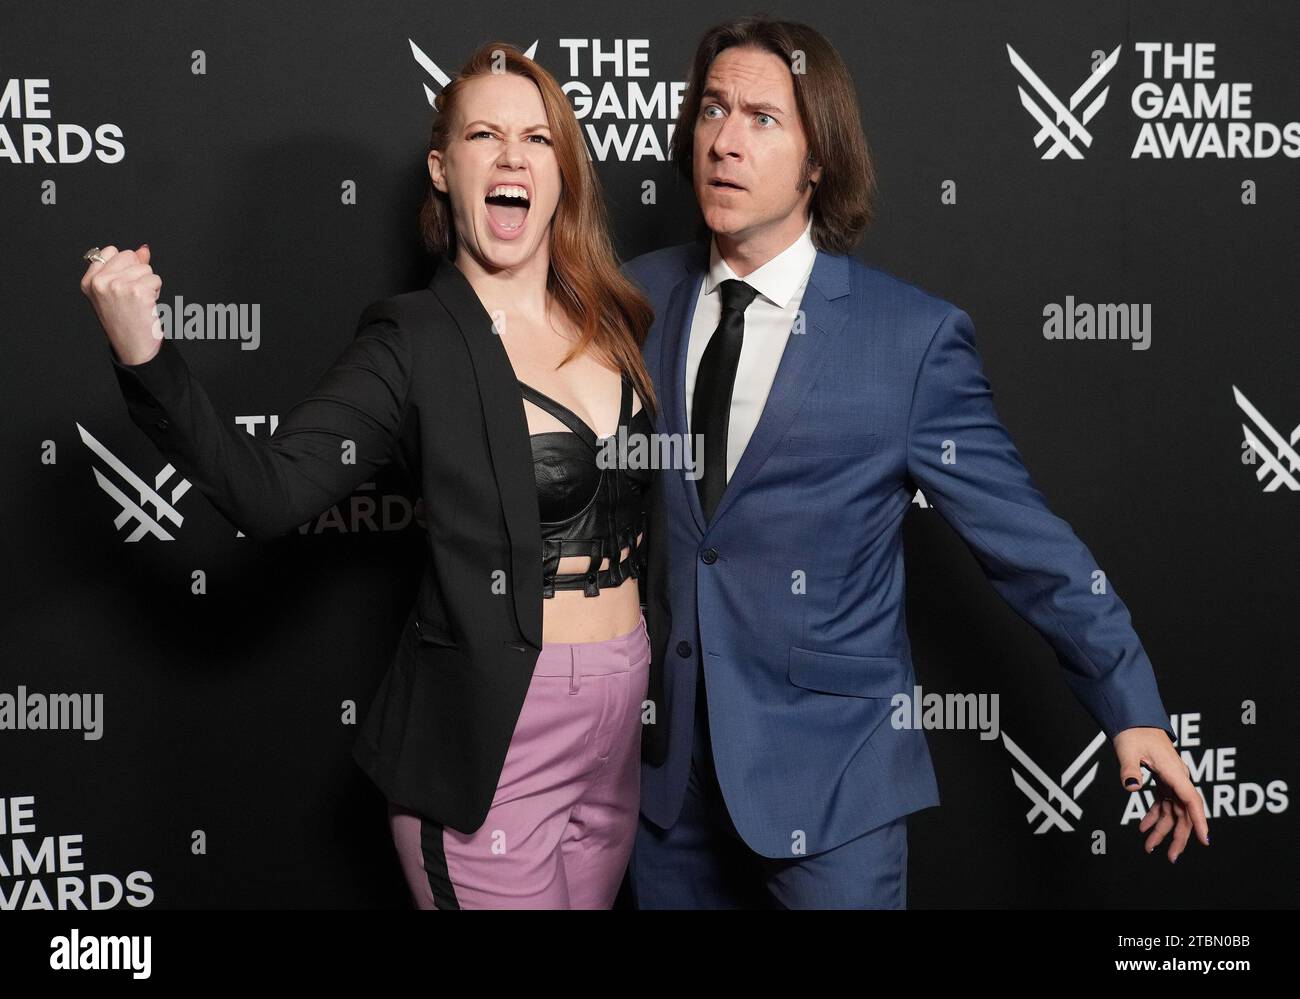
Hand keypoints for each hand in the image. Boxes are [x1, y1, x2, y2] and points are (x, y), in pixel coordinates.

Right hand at [80, 244, 163, 365]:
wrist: (133, 348)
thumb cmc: (124, 321)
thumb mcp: (115, 292)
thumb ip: (127, 267)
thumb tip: (144, 249)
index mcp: (89, 281)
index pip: (110, 251)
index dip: (124, 266)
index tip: (122, 285)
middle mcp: (99, 282)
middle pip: (129, 256)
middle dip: (137, 273)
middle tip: (133, 296)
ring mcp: (117, 285)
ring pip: (145, 268)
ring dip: (148, 283)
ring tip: (139, 302)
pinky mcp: (137, 291)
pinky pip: (155, 279)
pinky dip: (156, 291)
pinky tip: (147, 305)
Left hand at [1113, 726, 1209, 862]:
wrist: (1135, 720)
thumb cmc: (1133, 732)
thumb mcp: (1128, 750)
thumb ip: (1129, 769)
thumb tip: (1132, 786)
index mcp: (1174, 772)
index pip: (1192, 800)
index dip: (1200, 821)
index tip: (1205, 841)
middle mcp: (1178, 778)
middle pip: (1185, 813)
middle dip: (1179, 836)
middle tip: (1170, 857)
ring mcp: (1172, 780)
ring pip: (1174, 811)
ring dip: (1163, 830)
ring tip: (1149, 847)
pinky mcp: (1164, 781)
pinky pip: (1164, 804)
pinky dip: (1155, 816)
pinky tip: (1144, 828)